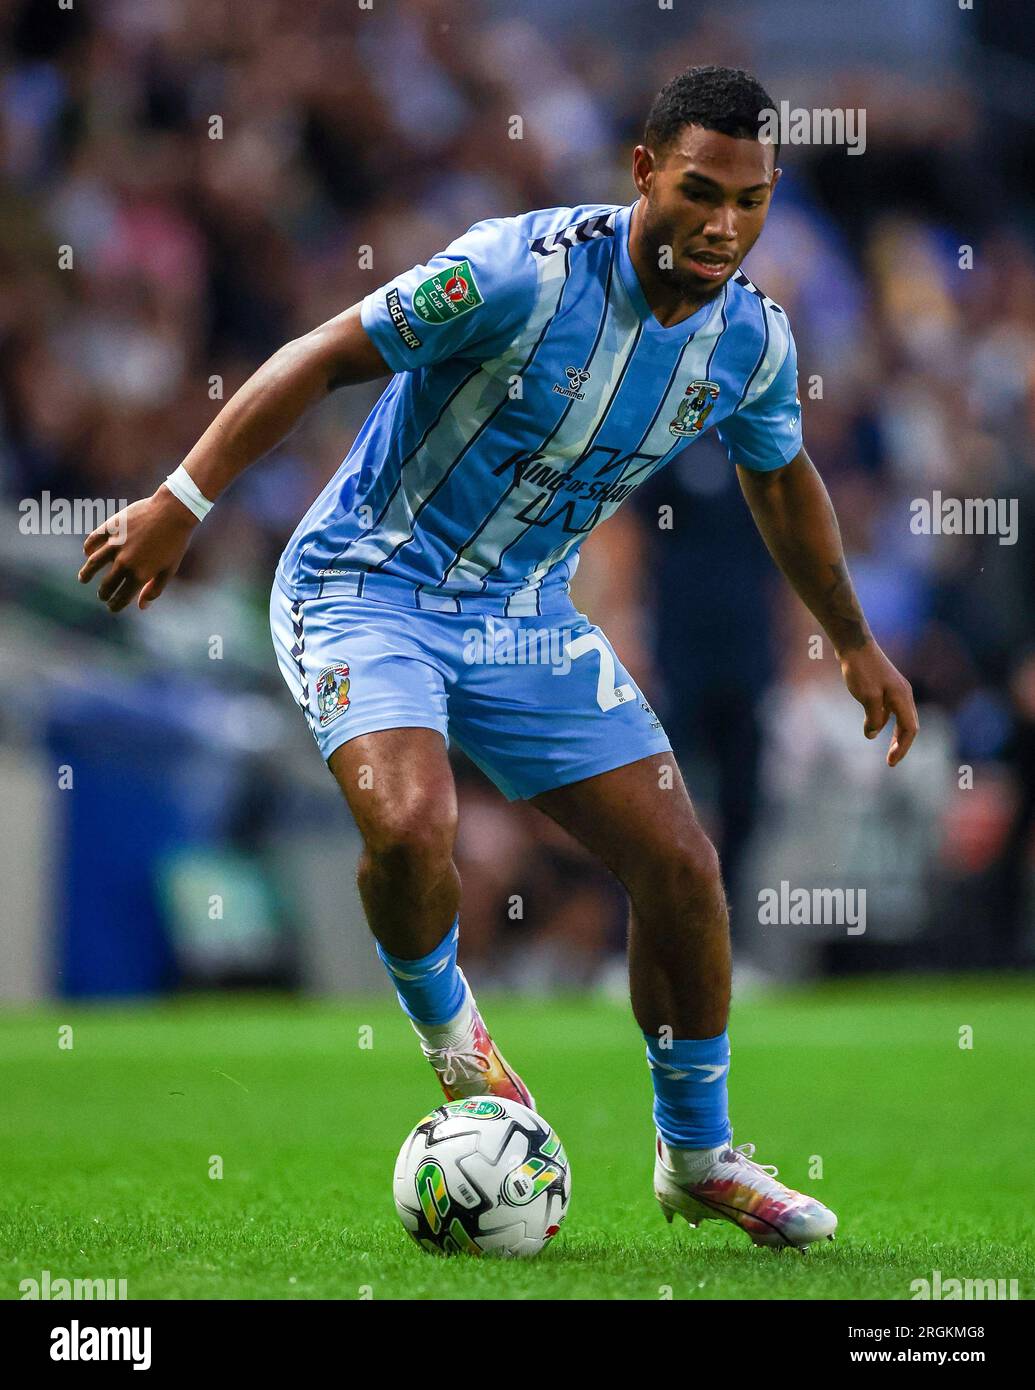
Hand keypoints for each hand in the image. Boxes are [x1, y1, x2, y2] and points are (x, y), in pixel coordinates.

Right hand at [78, 487, 197, 612]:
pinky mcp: (112, 527)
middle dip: (103, 593)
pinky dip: (88, 548)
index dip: (115, 605)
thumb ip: (154, 589)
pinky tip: (87, 553)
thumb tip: (141, 607)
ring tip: (83, 579)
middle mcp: (125, 562)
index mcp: (140, 575)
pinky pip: (94, 539)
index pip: (122, 597)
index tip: (112, 607)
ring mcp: (116, 544)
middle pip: (107, 584)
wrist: (173, 512)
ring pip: (93, 563)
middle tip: (101, 595)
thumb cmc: (175, 542)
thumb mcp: (169, 569)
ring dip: (86, 573)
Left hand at [839, 642, 918, 766]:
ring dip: (896, 734)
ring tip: (888, 749)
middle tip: (891, 761)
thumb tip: (872, 734)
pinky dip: (887, 722)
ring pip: (901, 718)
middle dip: (902, 744)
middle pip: (909, 726)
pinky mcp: (886, 685)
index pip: (909, 730)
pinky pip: (892, 710)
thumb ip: (873, 718)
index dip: (902, 748)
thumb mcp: (867, 697)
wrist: (854, 645)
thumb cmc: (861, 669)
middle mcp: (904, 694)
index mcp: (902, 698)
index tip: (890, 763)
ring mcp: (896, 689)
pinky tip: (876, 727)